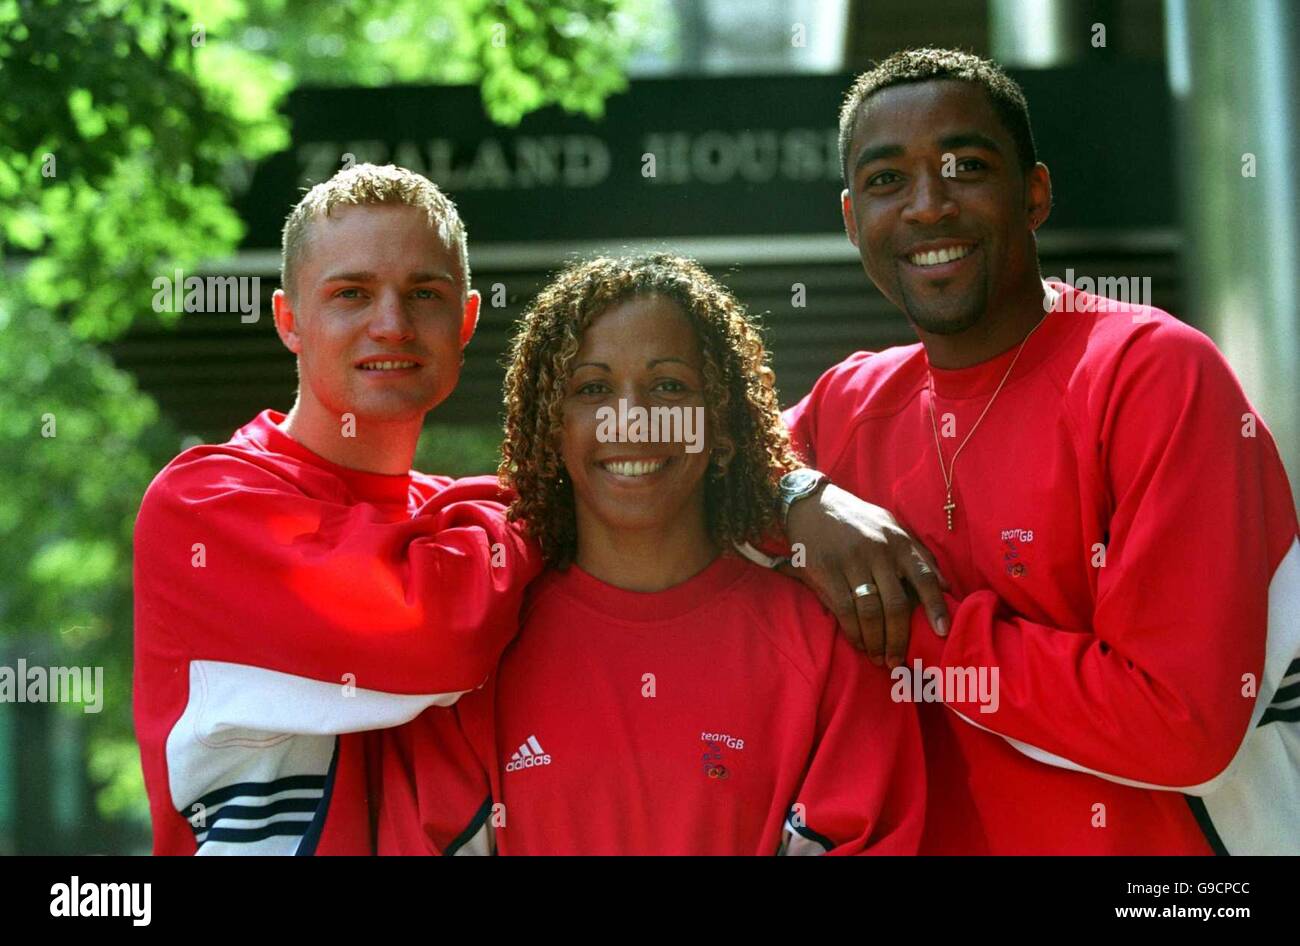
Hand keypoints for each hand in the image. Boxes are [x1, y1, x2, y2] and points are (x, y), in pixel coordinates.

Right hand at [780, 483, 949, 665]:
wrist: (812, 505)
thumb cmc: (858, 520)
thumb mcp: (892, 527)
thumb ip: (919, 554)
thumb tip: (947, 586)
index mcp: (898, 541)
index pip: (925, 576)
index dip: (935, 607)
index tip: (943, 633)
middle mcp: (878, 551)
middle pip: (896, 604)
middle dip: (899, 638)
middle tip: (899, 660)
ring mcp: (851, 562)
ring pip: (871, 611)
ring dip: (876, 641)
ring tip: (879, 658)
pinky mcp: (826, 571)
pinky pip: (845, 610)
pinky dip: (854, 633)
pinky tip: (859, 644)